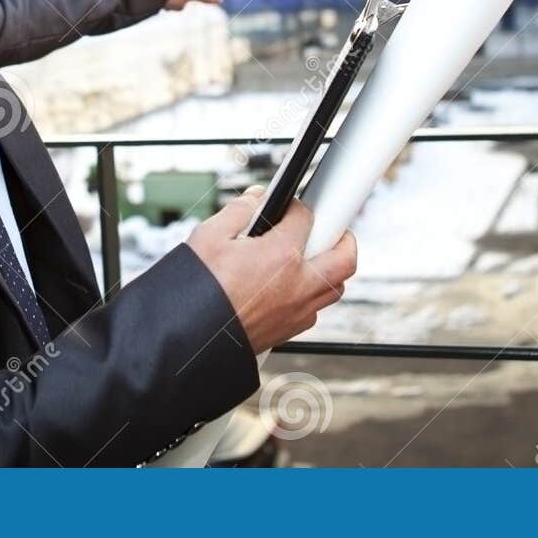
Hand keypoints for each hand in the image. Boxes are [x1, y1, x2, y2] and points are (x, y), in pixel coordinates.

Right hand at [185, 188, 356, 354]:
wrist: (192, 338)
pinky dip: (311, 294)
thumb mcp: (210, 237)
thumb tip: (255, 200)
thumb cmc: (199, 290)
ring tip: (312, 256)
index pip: (306, 218)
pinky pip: (315, 309)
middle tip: (330, 227)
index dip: (297, 206)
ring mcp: (297, 311)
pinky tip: (290, 286)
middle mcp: (298, 284)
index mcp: (281, 255)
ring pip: (335, 287)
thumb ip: (238, 211)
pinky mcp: (290, 330)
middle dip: (343, 237)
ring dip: (330, 268)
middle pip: (345, 258)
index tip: (289, 206)